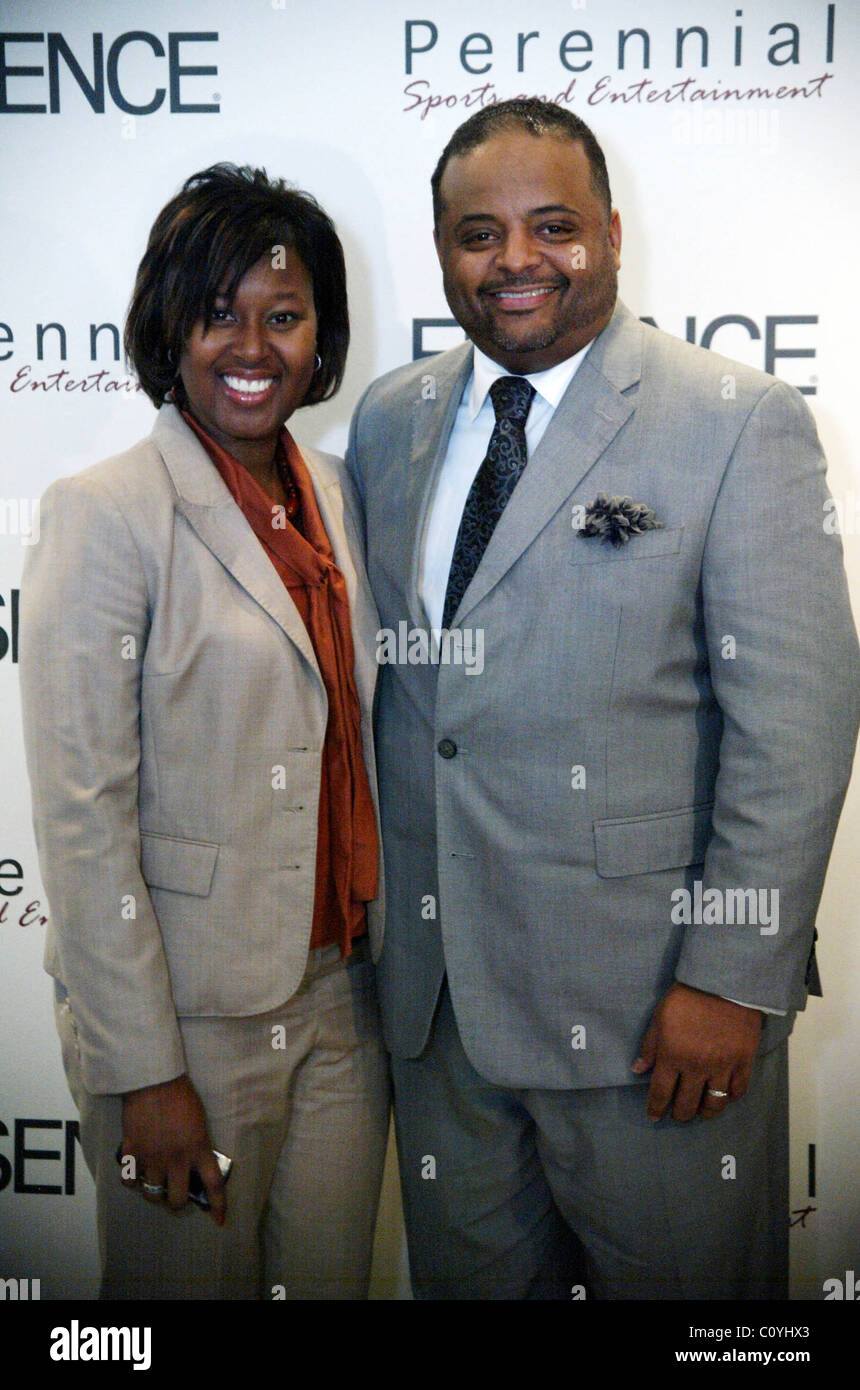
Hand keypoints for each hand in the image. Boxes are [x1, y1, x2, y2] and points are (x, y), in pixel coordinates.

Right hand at [119, 1073, 226, 1224]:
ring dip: (154, 1193)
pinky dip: (131, 1181)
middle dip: (177, 1203)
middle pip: (177, 1200)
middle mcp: (176, 1159)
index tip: (219, 1220)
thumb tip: (194, 1161)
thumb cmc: (180, 1094)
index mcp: (198, 1148)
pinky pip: (128, 1179)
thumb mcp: (198, 1119)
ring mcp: (152, 1158)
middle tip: (175, 1196)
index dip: (218, 1206)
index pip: (213, 1184)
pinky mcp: (132, 1152)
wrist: (153, 1080)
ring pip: (152, 1194)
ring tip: (155, 1185)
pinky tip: (135, 1174)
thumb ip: (197, 1143)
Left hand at [632, 982, 762, 1121]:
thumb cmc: (687, 997)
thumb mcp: (660, 1017)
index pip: (661, 1093)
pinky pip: (738, 1090)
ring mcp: (722, 1067)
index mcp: (673, 1056)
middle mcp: (697, 1067)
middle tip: (677, 1113)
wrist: (724, 982)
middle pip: (687, 1104)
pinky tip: (724, 1096)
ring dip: (705, 1112)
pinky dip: (730, 1097)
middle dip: (679, 1114)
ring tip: (700, 1111)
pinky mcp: (743, 1062)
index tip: (654, 1116)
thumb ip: (649, 1046)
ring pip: (714, 1104)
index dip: (655, 1108)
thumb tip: (638, 1070)